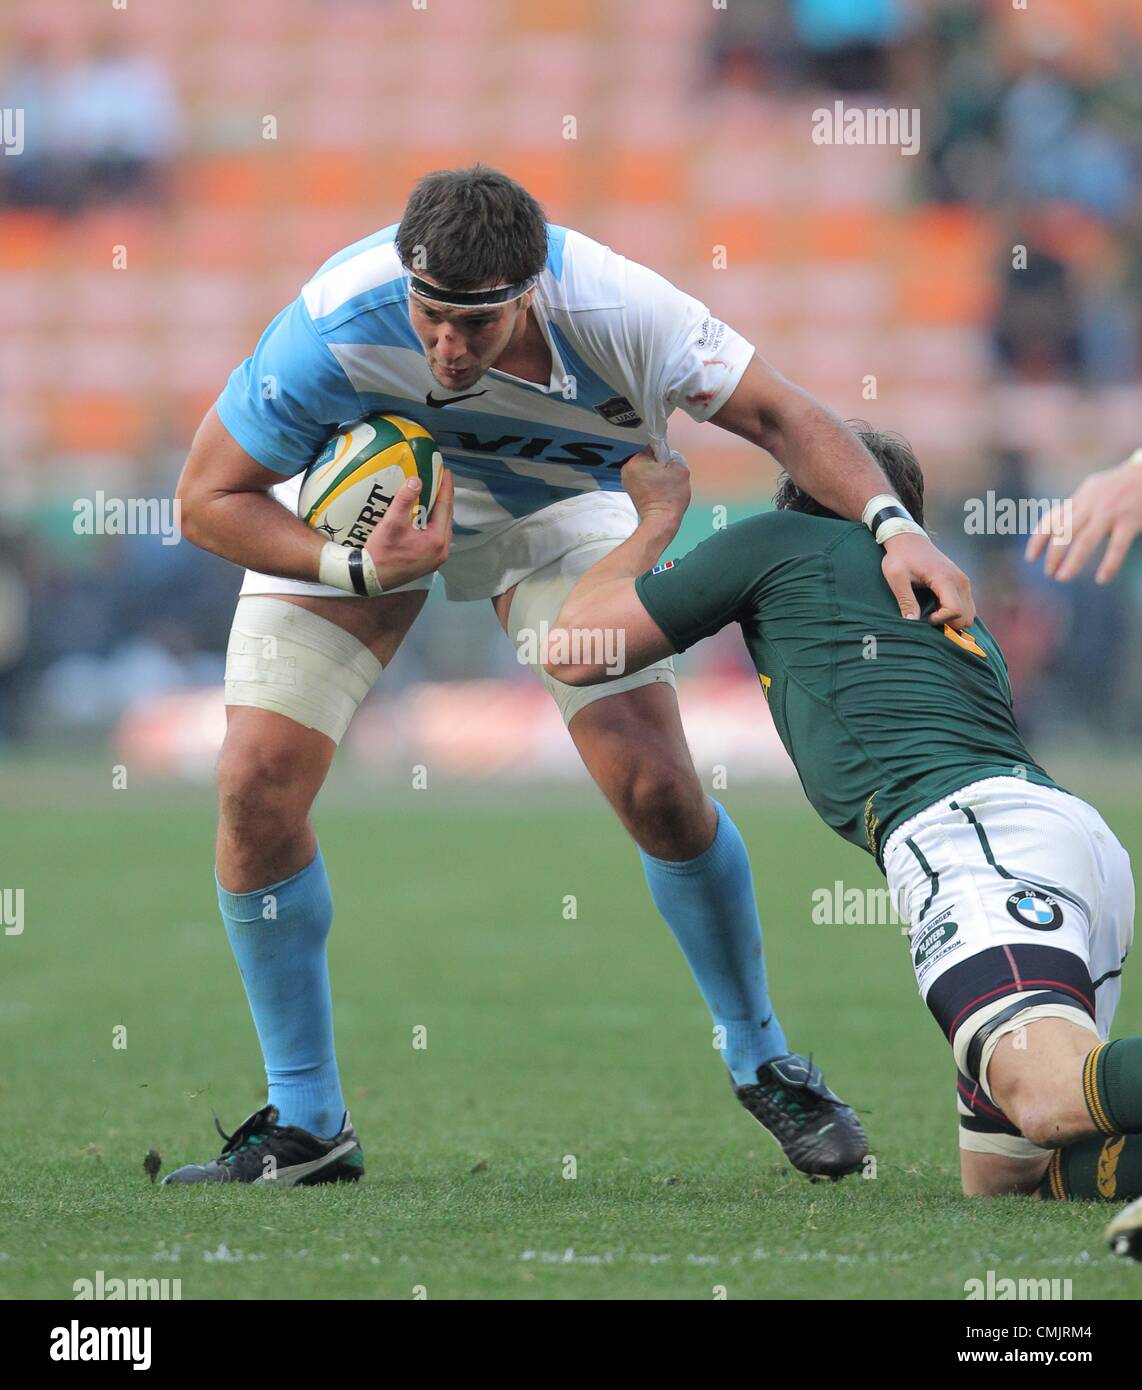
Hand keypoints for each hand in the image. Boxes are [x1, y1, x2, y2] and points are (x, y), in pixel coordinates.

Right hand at [364, 467, 453, 588]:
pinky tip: (427, 515)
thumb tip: (416, 480)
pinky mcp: (429, 562)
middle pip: (447, 517)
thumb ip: (405, 499)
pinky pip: (436, 536)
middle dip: (444, 497)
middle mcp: (442, 551)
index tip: (445, 471)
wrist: (371, 578)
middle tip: (440, 480)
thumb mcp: (392, 522)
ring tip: (435, 494)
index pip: (445, 507)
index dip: (446, 487)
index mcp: (437, 540)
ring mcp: (436, 558)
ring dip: (440, 511)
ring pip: (443, 527)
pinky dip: (434, 523)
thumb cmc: (381, 552)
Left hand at [620, 448, 691, 524]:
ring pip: (645, 469)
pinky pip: (642, 479)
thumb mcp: (680, 470)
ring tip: (663, 484)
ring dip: (654, 473)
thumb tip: (669, 458)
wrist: (661, 520)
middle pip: (647, 458)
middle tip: (667, 476)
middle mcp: (627, 469)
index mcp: (637, 461)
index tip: (668, 463)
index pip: (652, 447)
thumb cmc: (669, 498)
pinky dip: (650, 482)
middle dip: (658, 464)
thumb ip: (674, 457)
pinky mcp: (630, 490)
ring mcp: (627, 481)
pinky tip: (658, 489)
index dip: (664, 454)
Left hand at [881, 531, 974, 627]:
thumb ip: (905, 600)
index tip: (924, 617)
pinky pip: (966, 606)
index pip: (955, 610)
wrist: (910, 540)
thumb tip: (912, 622)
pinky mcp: (962, 583)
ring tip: (932, 611)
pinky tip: (937, 606)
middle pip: (966, 616)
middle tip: (928, 616)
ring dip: (951, 619)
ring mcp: (963, 582)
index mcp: (945, 578)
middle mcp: (960, 581)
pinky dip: (954, 612)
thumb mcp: (896, 578)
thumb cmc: (901, 557)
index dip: (940, 620)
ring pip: (969, 614)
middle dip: (947, 622)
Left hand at [1024, 455, 1141, 584]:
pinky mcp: (1130, 520)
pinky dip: (1108, 564)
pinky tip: (1101, 579)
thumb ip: (1075, 507)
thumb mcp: (1093, 489)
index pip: (1052, 519)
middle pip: (1064, 532)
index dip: (1038, 539)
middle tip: (1048, 573)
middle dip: (1053, 554)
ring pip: (1085, 541)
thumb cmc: (1119, 485)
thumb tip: (1054, 526)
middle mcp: (1091, 504)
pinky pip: (1116, 546)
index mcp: (1080, 498)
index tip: (1030, 558)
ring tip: (1063, 577)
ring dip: (1072, 561)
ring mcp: (1110, 512)